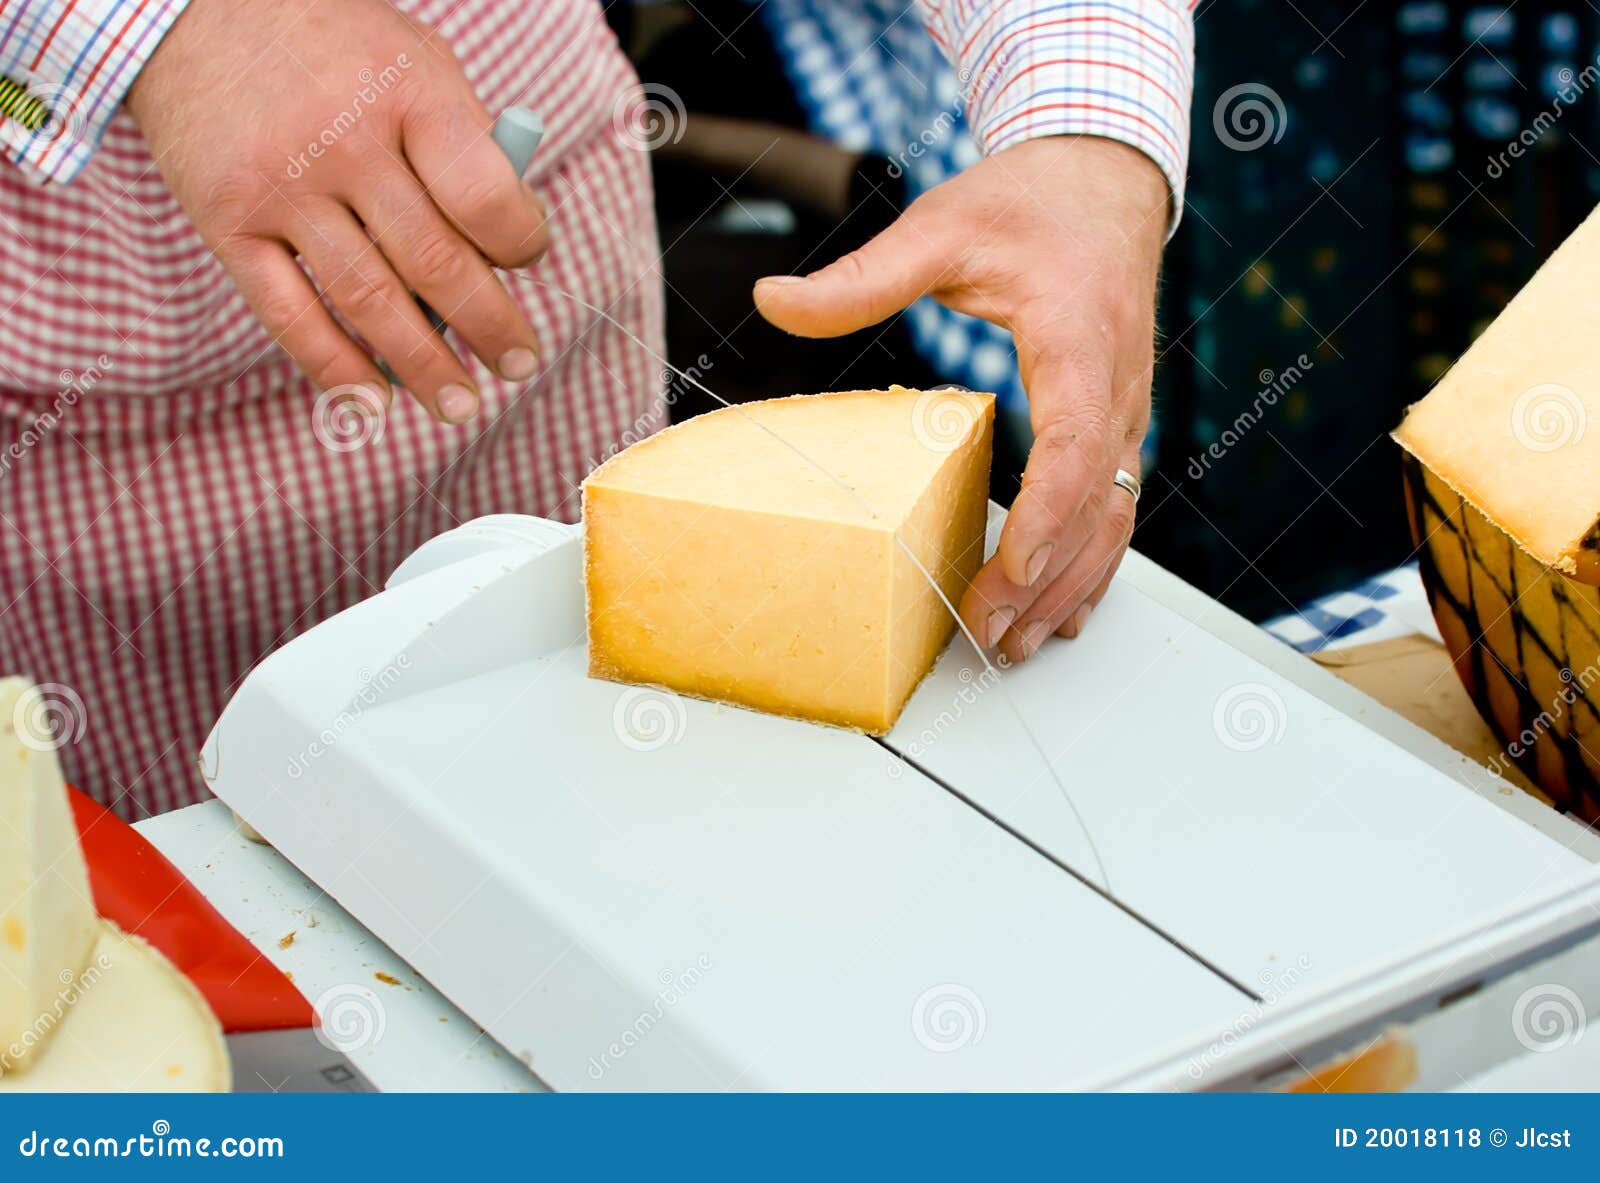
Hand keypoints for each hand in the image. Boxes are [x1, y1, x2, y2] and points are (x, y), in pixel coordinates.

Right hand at [126, 0, 548, 422]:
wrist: (196, 12)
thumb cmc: (331, 44)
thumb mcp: (415, 61)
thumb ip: (466, 142)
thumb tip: (510, 244)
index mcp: (407, 94)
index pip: (483, 198)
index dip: (520, 247)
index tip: (528, 265)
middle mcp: (344, 144)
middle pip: (434, 262)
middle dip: (487, 327)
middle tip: (517, 364)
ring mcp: (282, 188)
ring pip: (368, 301)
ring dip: (422, 365)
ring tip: (459, 404)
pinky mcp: (228, 223)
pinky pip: (288, 315)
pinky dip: (335, 369)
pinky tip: (373, 402)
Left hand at [753, 136, 1166, 660]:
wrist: (1104, 179)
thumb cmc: (1028, 203)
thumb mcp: (939, 227)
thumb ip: (863, 276)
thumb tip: (770, 300)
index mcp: (1078, 340)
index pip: (1078, 444)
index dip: (1047, 514)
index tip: (1010, 567)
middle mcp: (1118, 386)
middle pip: (1100, 504)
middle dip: (1048, 579)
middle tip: (990, 636)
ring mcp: (1128, 410)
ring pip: (1118, 517)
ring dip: (1074, 586)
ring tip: (1019, 643)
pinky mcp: (1121, 422)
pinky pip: (1118, 504)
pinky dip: (1092, 562)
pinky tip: (1062, 607)